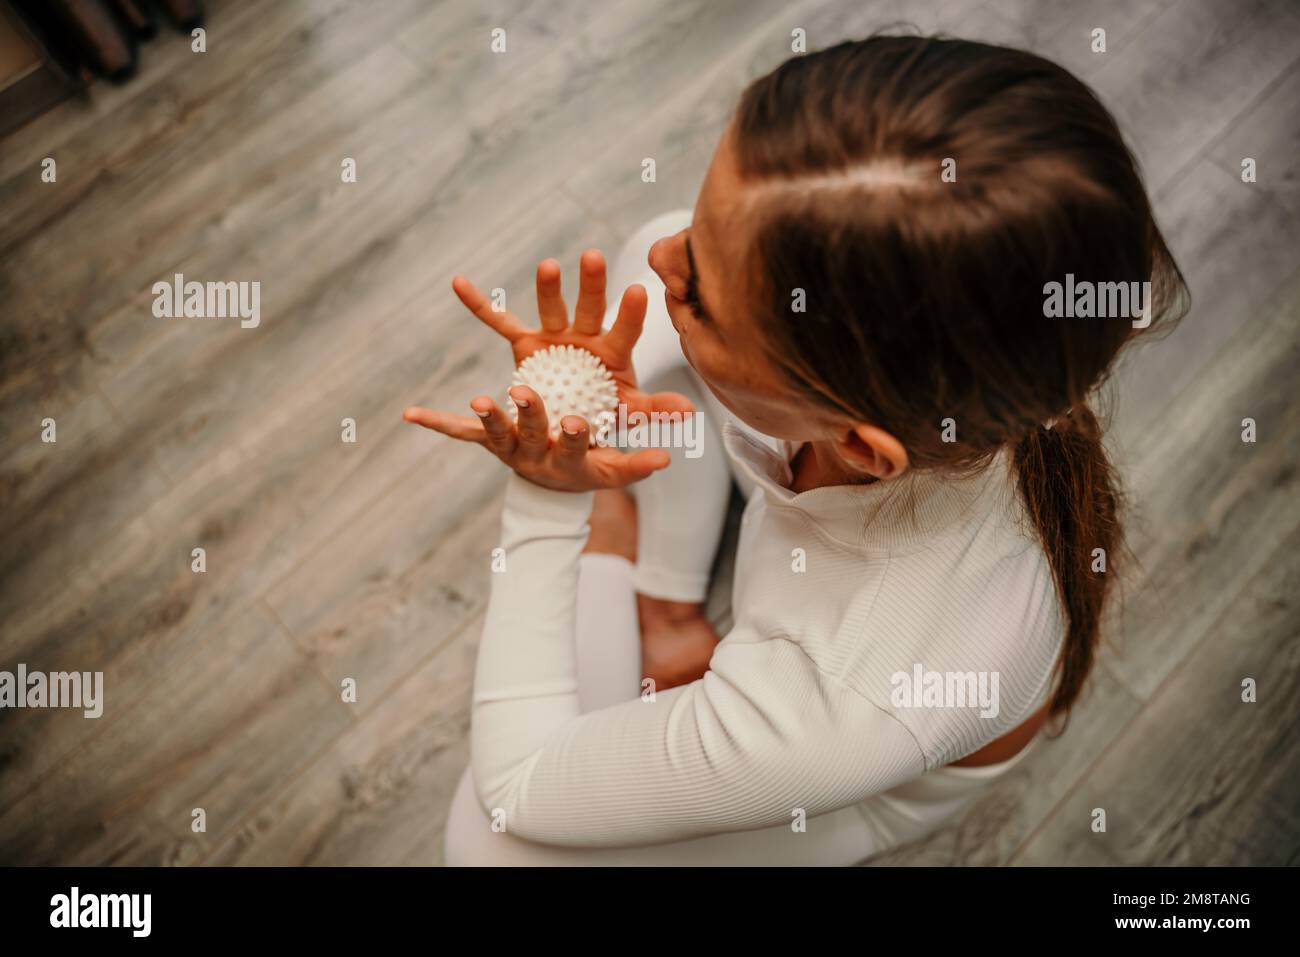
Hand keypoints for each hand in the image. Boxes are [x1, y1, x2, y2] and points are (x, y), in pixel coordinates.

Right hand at [403, 250, 694, 491]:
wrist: (570, 423)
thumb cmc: (604, 414)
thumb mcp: (627, 415)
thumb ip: (653, 411)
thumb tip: (690, 411)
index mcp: (613, 351)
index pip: (626, 329)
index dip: (631, 313)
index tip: (639, 291)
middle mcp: (584, 335)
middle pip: (589, 307)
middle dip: (591, 284)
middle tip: (593, 257)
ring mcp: (554, 336)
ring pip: (551, 308)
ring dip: (548, 289)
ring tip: (548, 266)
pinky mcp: (525, 344)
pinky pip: (499, 322)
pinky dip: (480, 305)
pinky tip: (459, 282)